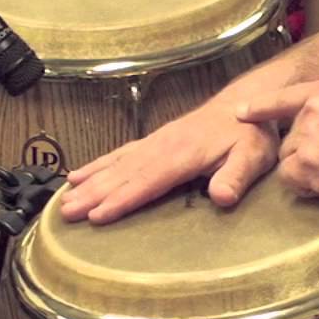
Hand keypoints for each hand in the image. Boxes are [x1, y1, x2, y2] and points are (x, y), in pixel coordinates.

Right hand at [61, 101, 279, 223]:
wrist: (248, 103)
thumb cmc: (252, 134)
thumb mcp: (254, 156)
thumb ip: (237, 176)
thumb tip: (221, 198)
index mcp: (184, 154)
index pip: (149, 181)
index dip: (123, 199)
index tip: (97, 216)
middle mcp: (164, 146)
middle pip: (124, 174)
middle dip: (94, 194)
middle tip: (66, 213)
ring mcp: (157, 141)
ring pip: (117, 164)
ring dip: (90, 182)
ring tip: (64, 200)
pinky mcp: (155, 140)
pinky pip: (120, 153)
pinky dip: (98, 165)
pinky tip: (79, 175)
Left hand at [236, 77, 318, 215]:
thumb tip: (315, 124)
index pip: (287, 97)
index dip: (261, 106)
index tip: (242, 112)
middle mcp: (316, 107)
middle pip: (290, 138)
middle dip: (308, 155)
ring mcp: (308, 134)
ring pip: (289, 160)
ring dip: (309, 173)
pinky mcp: (305, 161)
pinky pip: (290, 180)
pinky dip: (308, 188)